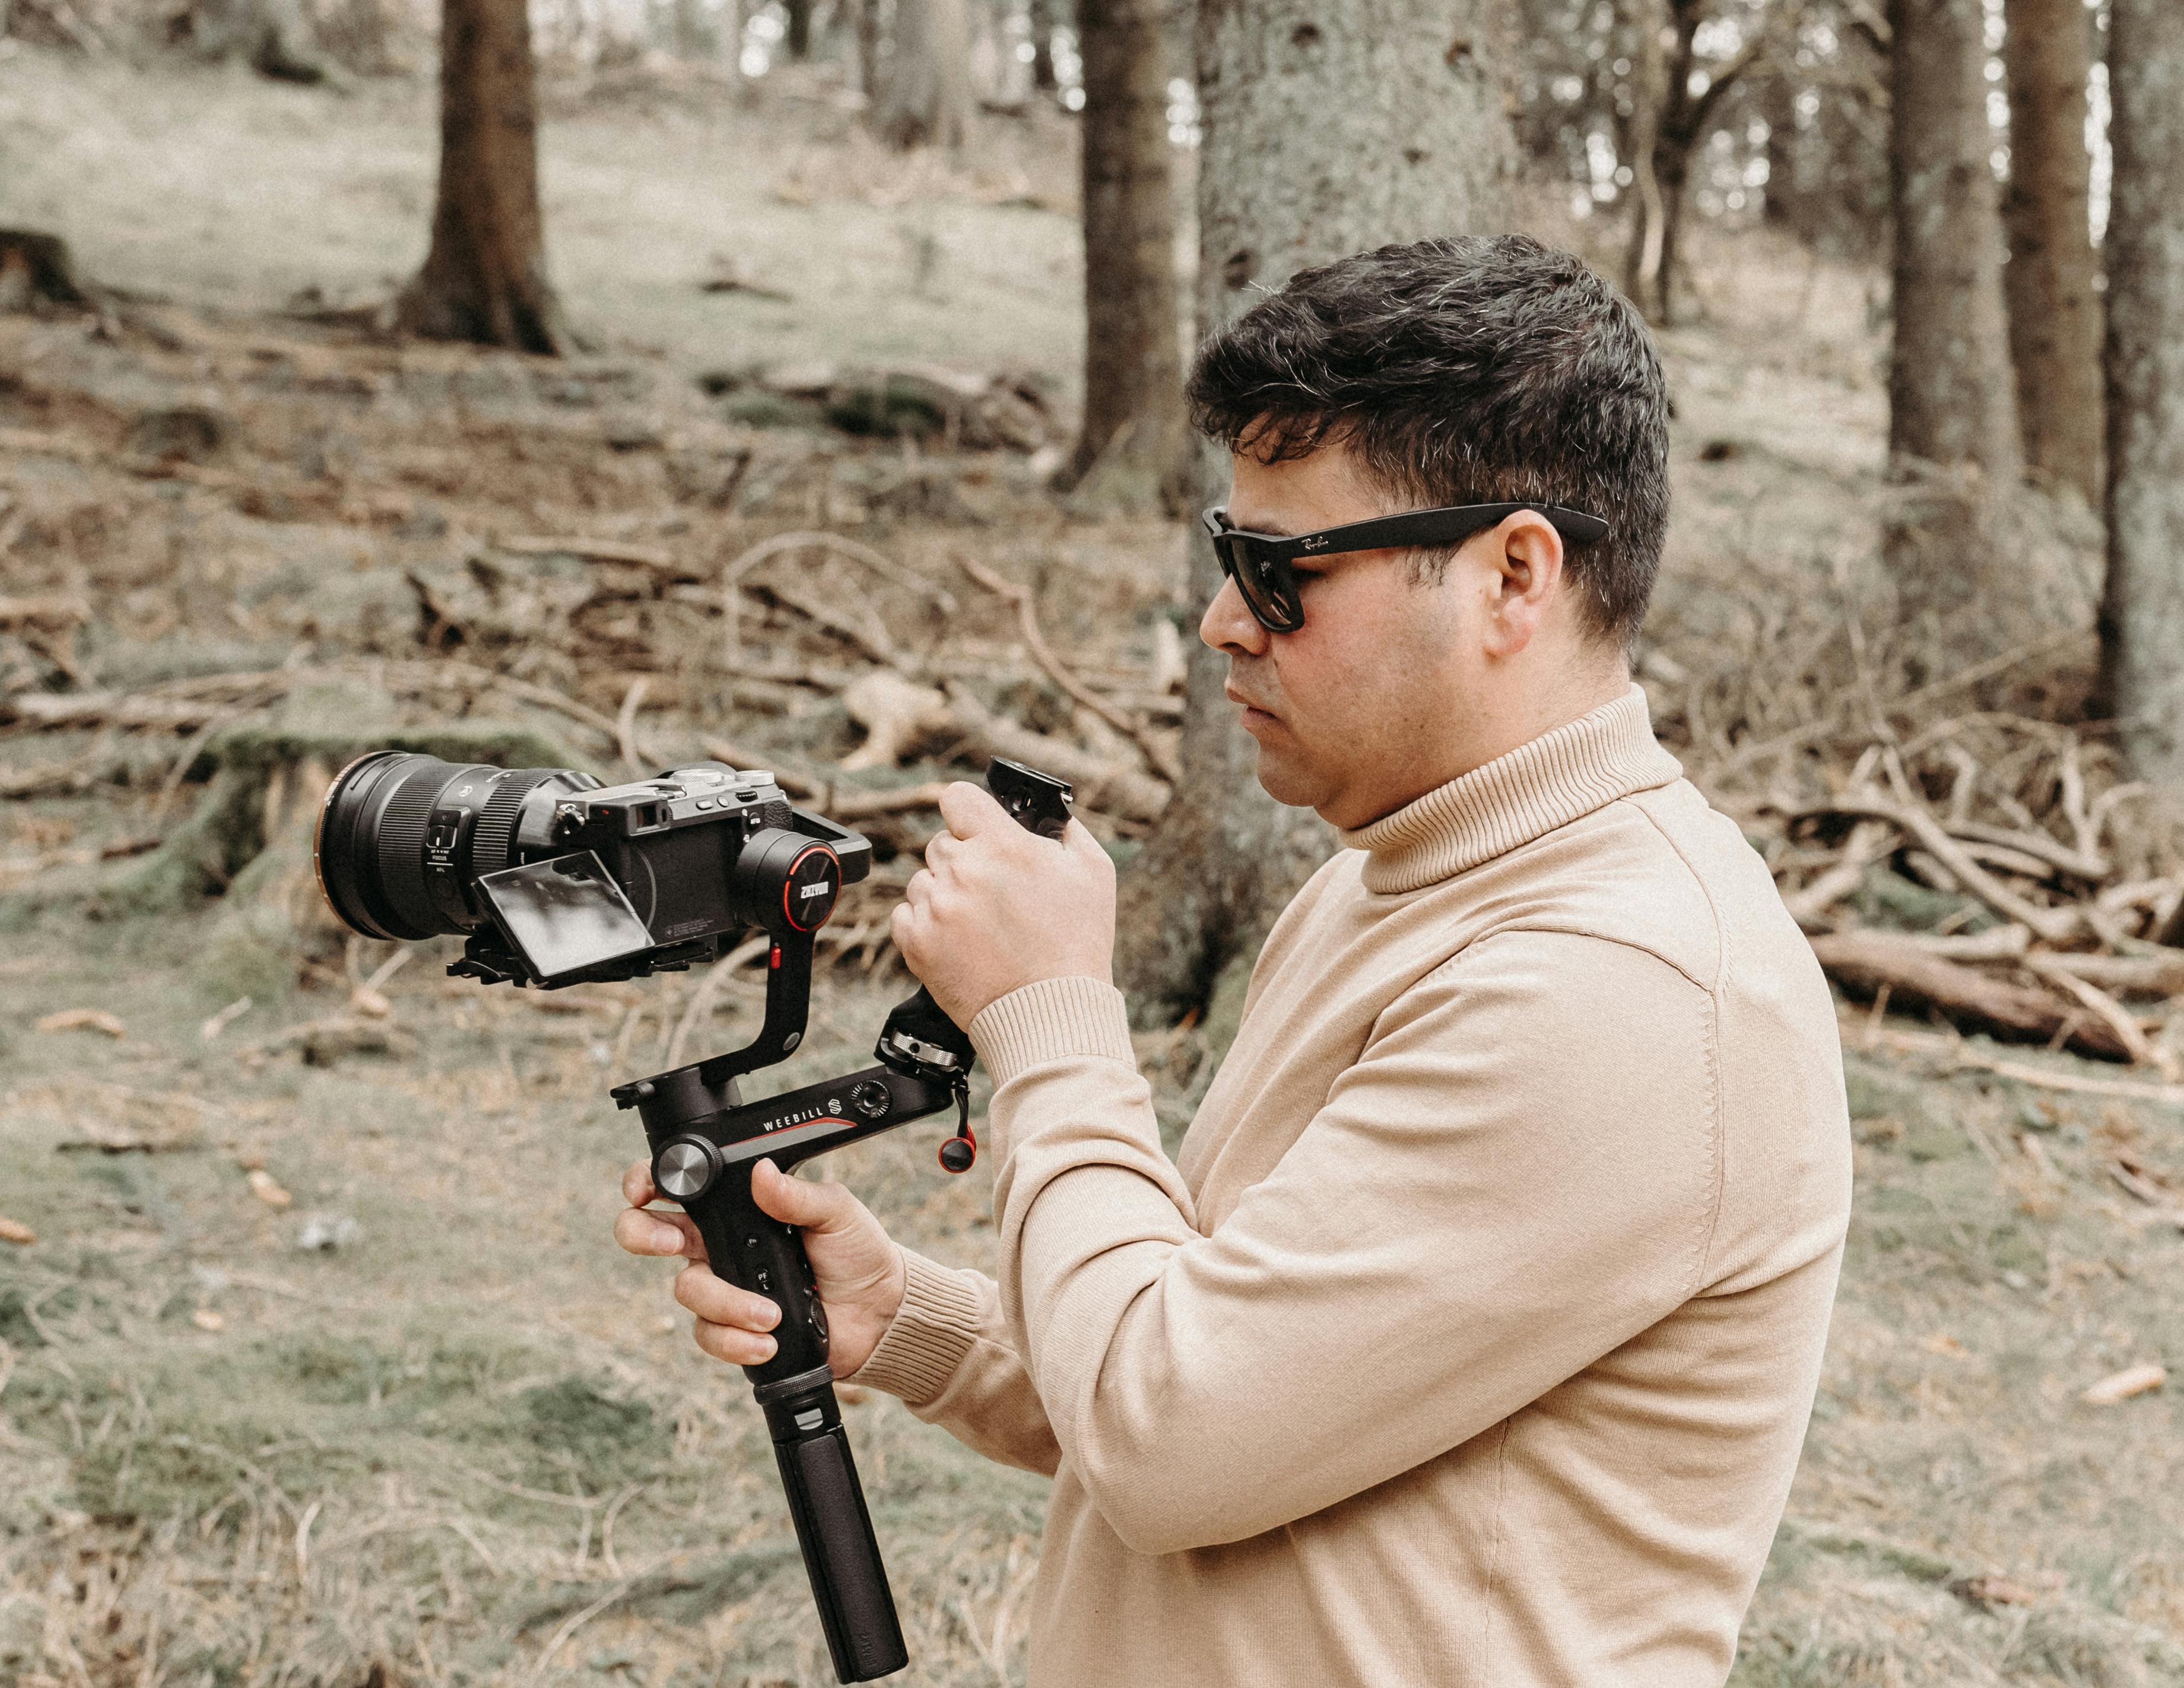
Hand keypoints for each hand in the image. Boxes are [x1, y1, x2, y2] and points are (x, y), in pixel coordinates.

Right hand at [613, 1157, 906, 1376]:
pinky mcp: (733, 1328)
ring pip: (688, 1290)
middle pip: (651, 1234)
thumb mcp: (836, 1211)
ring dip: (726, 1303)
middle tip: (672, 1244)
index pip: (680, 1188)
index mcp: (738, 1209)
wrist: (878, 1312)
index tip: (644, 1191)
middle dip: (644, 1235)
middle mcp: (720, 1245)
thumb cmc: (856, 1253)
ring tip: (770, 1314)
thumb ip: (798, 1194)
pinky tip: (767, 1339)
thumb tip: (763, 1174)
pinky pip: (709, 1335)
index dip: (647, 1183)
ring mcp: (724, 1287)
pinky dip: (736, 1340)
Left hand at [891, 781, 1116, 1027]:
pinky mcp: (917, 943)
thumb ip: (1065, 829)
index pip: (957, 798)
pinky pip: (905, 915)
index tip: (976, 827)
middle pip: (942, 843)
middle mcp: (963, 870)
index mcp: (1003, 845)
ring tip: (980, 924)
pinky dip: (926, 924)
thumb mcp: (1094, 871)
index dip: (968, 812)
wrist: (1051, 1010)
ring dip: (945, 894)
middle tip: (994, 893)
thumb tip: (1046, 811)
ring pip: (923, 880)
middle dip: (965, 860)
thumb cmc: (1077, 943)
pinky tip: (958, 940)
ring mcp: (936, 907)